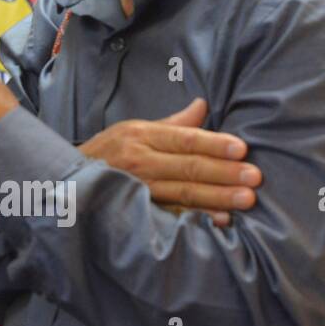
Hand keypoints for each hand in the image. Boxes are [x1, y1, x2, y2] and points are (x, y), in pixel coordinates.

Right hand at [81, 99, 259, 225]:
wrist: (70, 180)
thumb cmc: (110, 152)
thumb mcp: (135, 130)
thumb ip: (173, 124)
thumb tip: (204, 105)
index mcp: (141, 136)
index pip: (184, 139)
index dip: (214, 143)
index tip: (241, 148)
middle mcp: (138, 161)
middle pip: (187, 166)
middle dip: (223, 172)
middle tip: (254, 177)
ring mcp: (138, 188)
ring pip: (183, 192)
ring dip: (216, 197)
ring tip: (245, 199)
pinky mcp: (138, 210)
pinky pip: (172, 214)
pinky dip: (197, 218)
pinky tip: (219, 220)